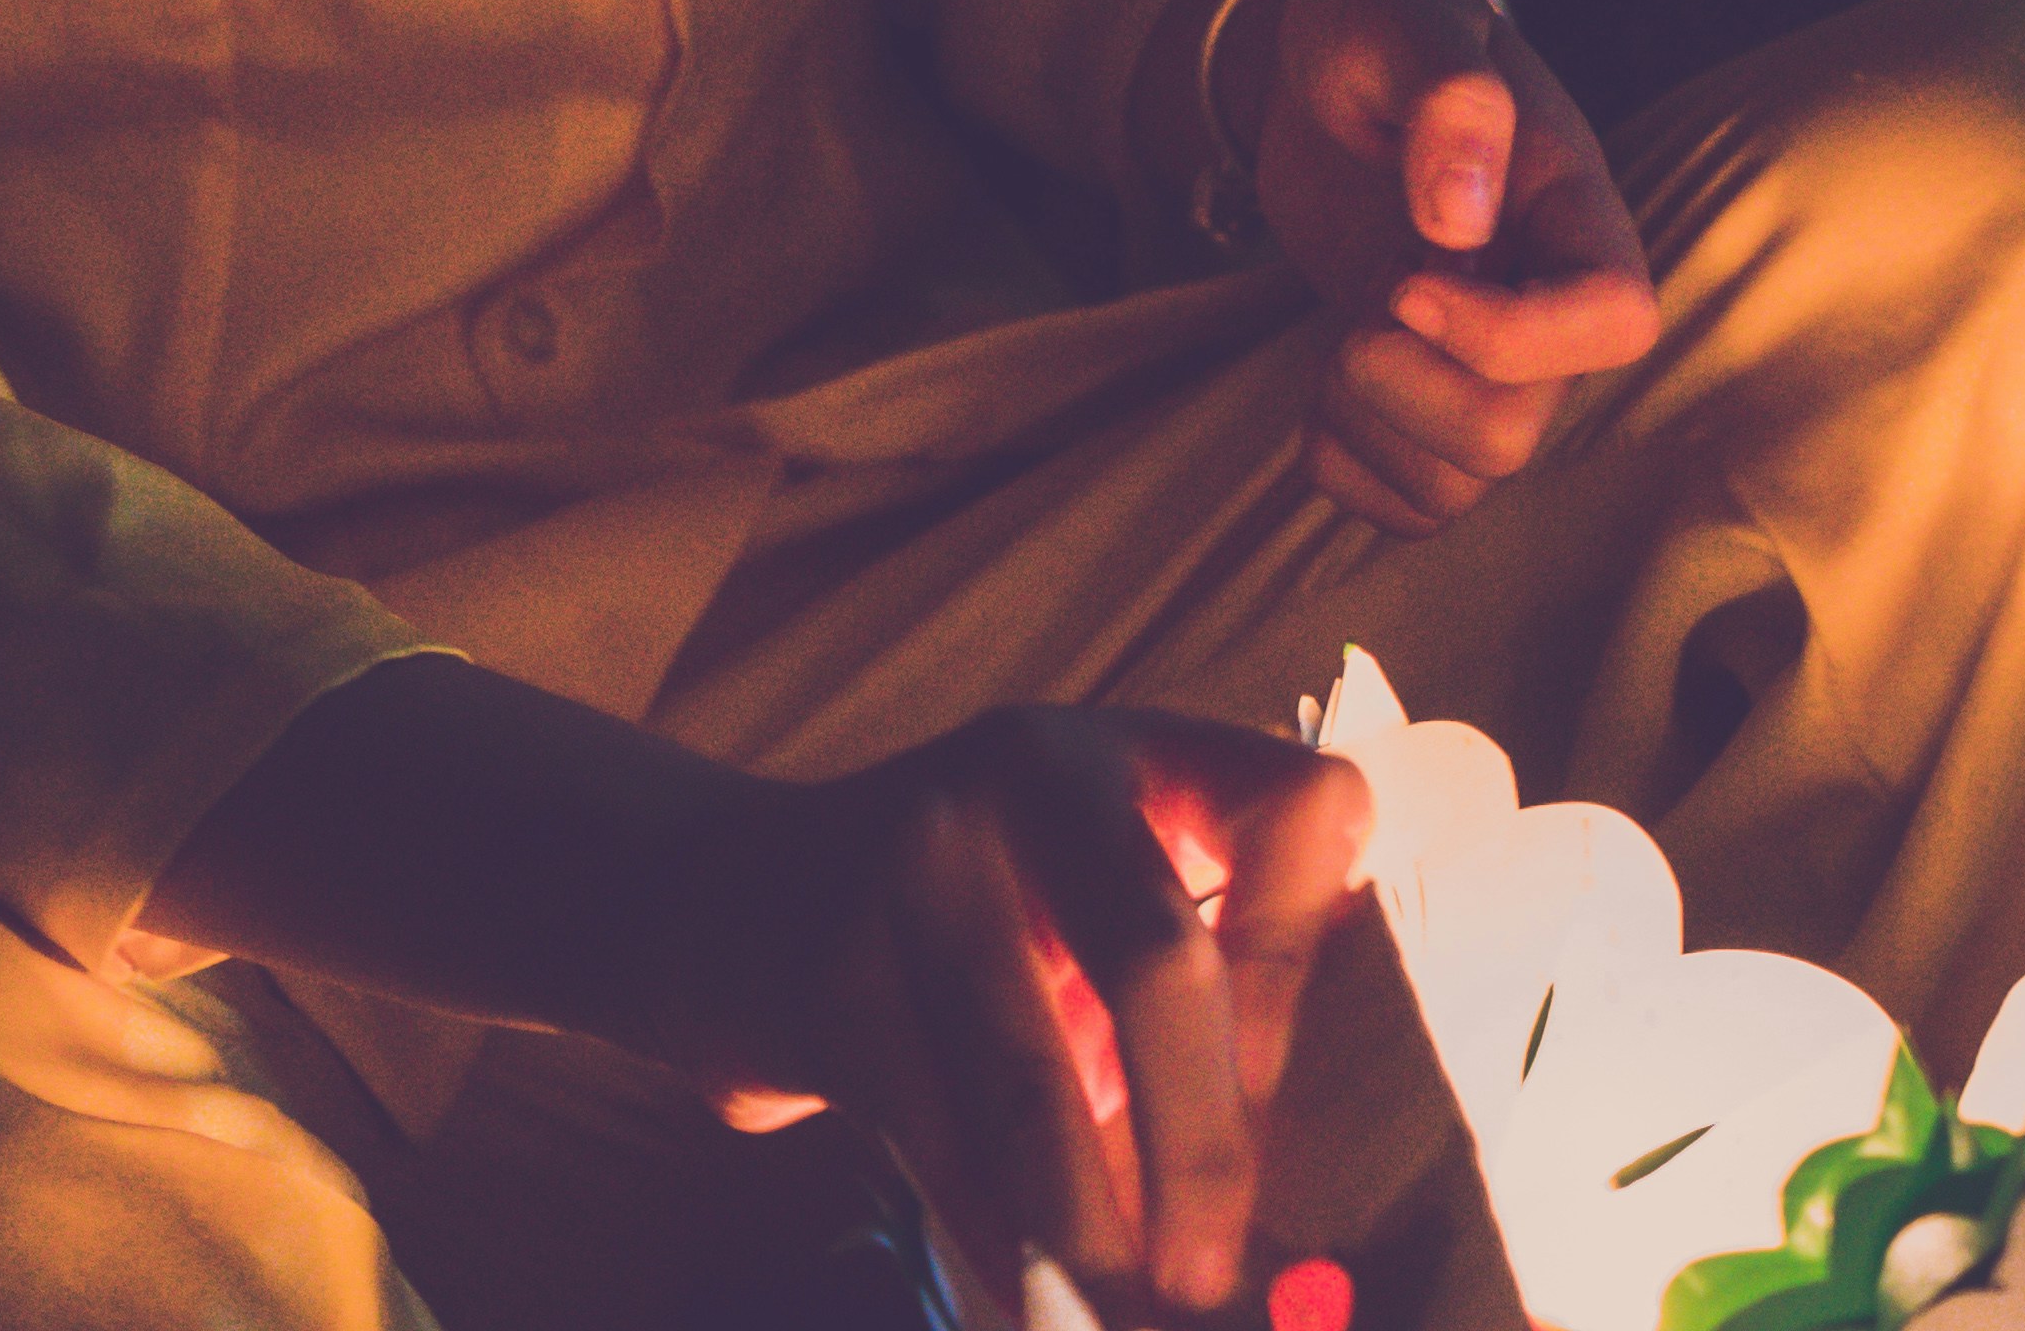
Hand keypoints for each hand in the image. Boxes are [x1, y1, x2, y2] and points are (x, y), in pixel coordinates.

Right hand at [649, 705, 1368, 1325]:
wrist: (717, 895)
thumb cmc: (964, 925)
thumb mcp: (1084, 888)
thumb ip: (1190, 972)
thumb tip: (1265, 1172)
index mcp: (1135, 749)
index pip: (1297, 815)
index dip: (1307, 963)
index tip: (1285, 1092)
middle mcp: (1030, 770)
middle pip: (1160, 963)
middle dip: (1199, 1145)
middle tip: (1212, 1278)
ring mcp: (916, 858)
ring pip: (1033, 1079)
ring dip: (1091, 1227)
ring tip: (1130, 1314)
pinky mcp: (831, 966)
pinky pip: (935, 1131)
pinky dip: (992, 1237)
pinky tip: (1028, 1300)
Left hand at [1237, 0, 1661, 535]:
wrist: (1332, 69)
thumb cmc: (1378, 29)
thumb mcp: (1404, 24)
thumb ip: (1449, 98)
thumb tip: (1461, 215)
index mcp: (1571, 210)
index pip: (1613, 320)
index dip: (1508, 335)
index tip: (1405, 283)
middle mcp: (1546, 303)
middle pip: (1519, 428)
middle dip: (1408, 388)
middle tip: (1361, 309)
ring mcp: (1488, 362)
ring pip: (1467, 480)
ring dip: (1371, 428)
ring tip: (1340, 340)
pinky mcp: (1427, 396)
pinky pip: (1413, 502)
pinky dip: (1347, 472)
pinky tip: (1319, 396)